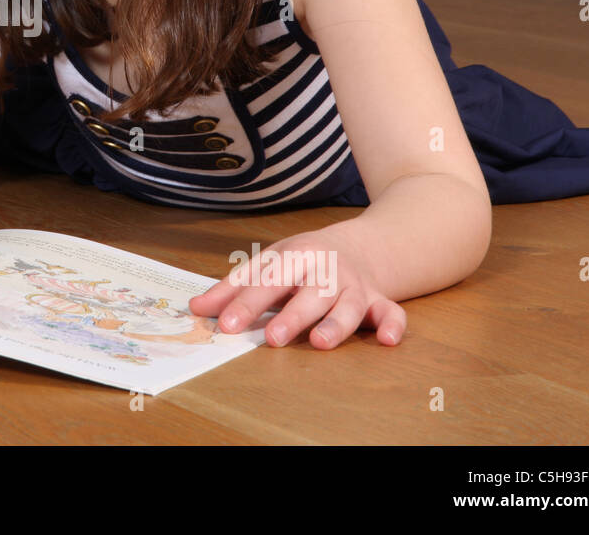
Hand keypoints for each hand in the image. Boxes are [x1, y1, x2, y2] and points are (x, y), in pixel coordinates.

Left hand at [188, 226, 406, 348]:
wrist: (359, 245)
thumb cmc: (303, 260)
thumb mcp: (268, 264)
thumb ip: (233, 289)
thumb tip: (195, 308)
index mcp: (293, 258)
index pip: (266, 281)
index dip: (245, 304)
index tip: (225, 325)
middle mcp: (325, 272)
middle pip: (308, 295)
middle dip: (292, 316)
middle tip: (272, 339)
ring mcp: (354, 287)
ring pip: (348, 307)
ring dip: (336, 325)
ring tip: (321, 342)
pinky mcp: (379, 301)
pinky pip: (392, 313)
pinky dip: (394, 325)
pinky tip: (389, 340)